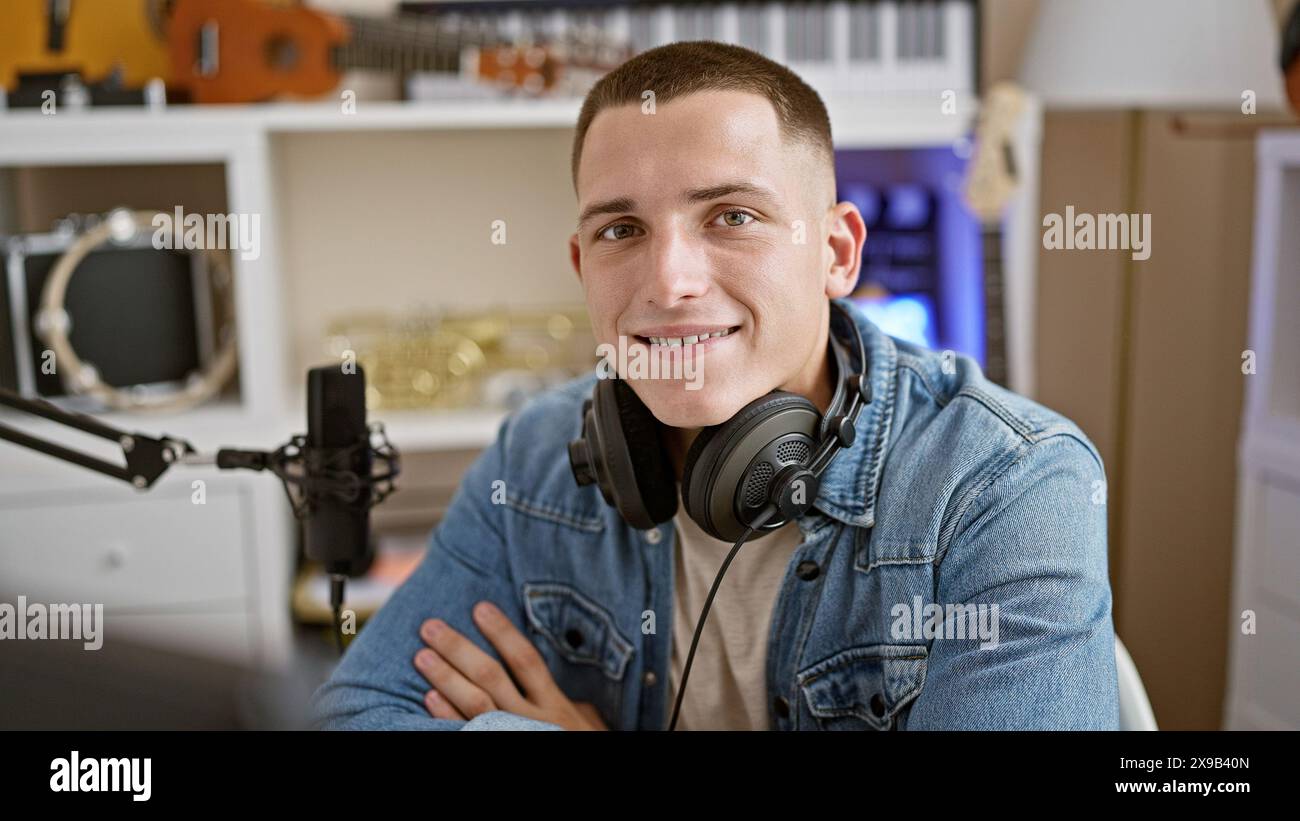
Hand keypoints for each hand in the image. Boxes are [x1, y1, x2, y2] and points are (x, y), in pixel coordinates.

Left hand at [414, 601, 607, 730]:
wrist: (583, 775)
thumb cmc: (581, 743)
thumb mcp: (585, 723)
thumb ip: (567, 700)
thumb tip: (555, 678)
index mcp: (556, 705)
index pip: (526, 660)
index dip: (502, 633)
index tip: (479, 608)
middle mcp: (533, 719)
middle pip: (492, 676)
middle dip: (459, 649)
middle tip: (430, 627)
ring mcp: (512, 735)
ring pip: (475, 702)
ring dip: (446, 677)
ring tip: (422, 655)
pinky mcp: (496, 748)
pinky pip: (467, 732)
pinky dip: (446, 716)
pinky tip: (430, 697)